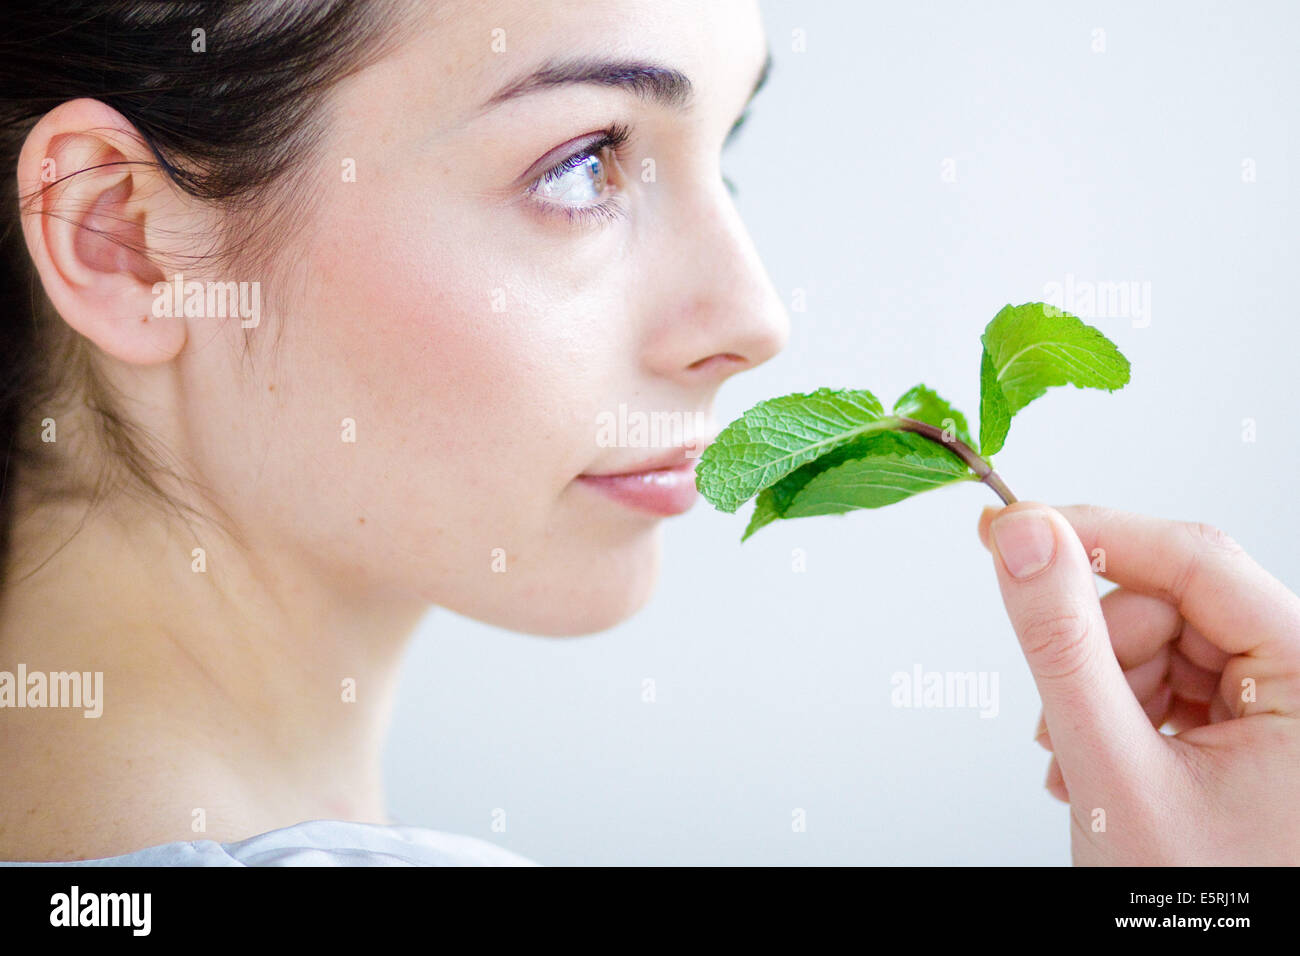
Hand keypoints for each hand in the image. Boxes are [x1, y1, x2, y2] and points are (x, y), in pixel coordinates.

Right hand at [977, 502, 1299, 864]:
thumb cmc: (1197, 904)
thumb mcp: (1114, 769)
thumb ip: (1063, 645)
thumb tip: (1023, 538)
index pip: (1198, 560)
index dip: (1094, 535)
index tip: (1006, 525)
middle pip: (1174, 601)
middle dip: (1096, 653)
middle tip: (1060, 720)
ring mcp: (1283, 705)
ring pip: (1161, 638)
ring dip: (1099, 689)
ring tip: (1079, 763)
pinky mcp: (1253, 726)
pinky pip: (1170, 676)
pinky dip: (1118, 710)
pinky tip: (1101, 760)